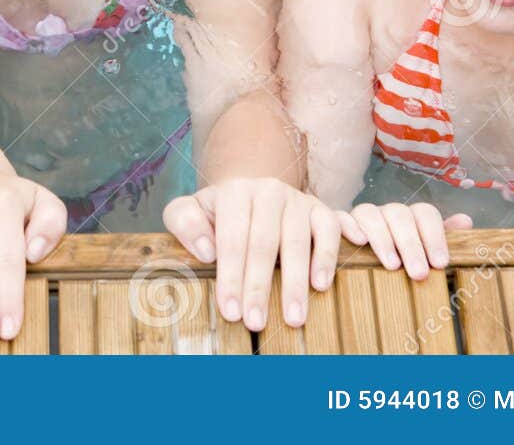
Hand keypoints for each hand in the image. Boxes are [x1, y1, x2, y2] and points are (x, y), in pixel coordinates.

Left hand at [163, 179, 340, 330]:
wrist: (252, 194)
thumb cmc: (219, 214)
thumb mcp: (191, 210)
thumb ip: (184, 222)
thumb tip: (205, 250)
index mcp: (235, 192)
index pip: (232, 238)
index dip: (231, 276)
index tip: (230, 311)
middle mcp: (268, 191)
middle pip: (264, 242)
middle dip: (259, 286)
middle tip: (255, 322)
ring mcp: (297, 199)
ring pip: (298, 240)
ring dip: (295, 282)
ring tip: (292, 317)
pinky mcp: (320, 209)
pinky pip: (329, 229)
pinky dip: (327, 257)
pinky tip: (321, 285)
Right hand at [339, 202, 471, 280]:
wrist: (357, 263)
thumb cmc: (397, 263)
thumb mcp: (422, 253)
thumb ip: (442, 238)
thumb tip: (466, 221)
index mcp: (409, 217)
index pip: (424, 213)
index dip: (434, 236)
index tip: (440, 263)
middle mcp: (385, 213)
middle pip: (399, 214)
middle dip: (411, 244)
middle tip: (419, 273)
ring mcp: (360, 217)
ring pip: (370, 212)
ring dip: (383, 238)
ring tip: (392, 265)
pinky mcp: (336, 224)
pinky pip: (339, 217)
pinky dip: (349, 226)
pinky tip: (359, 241)